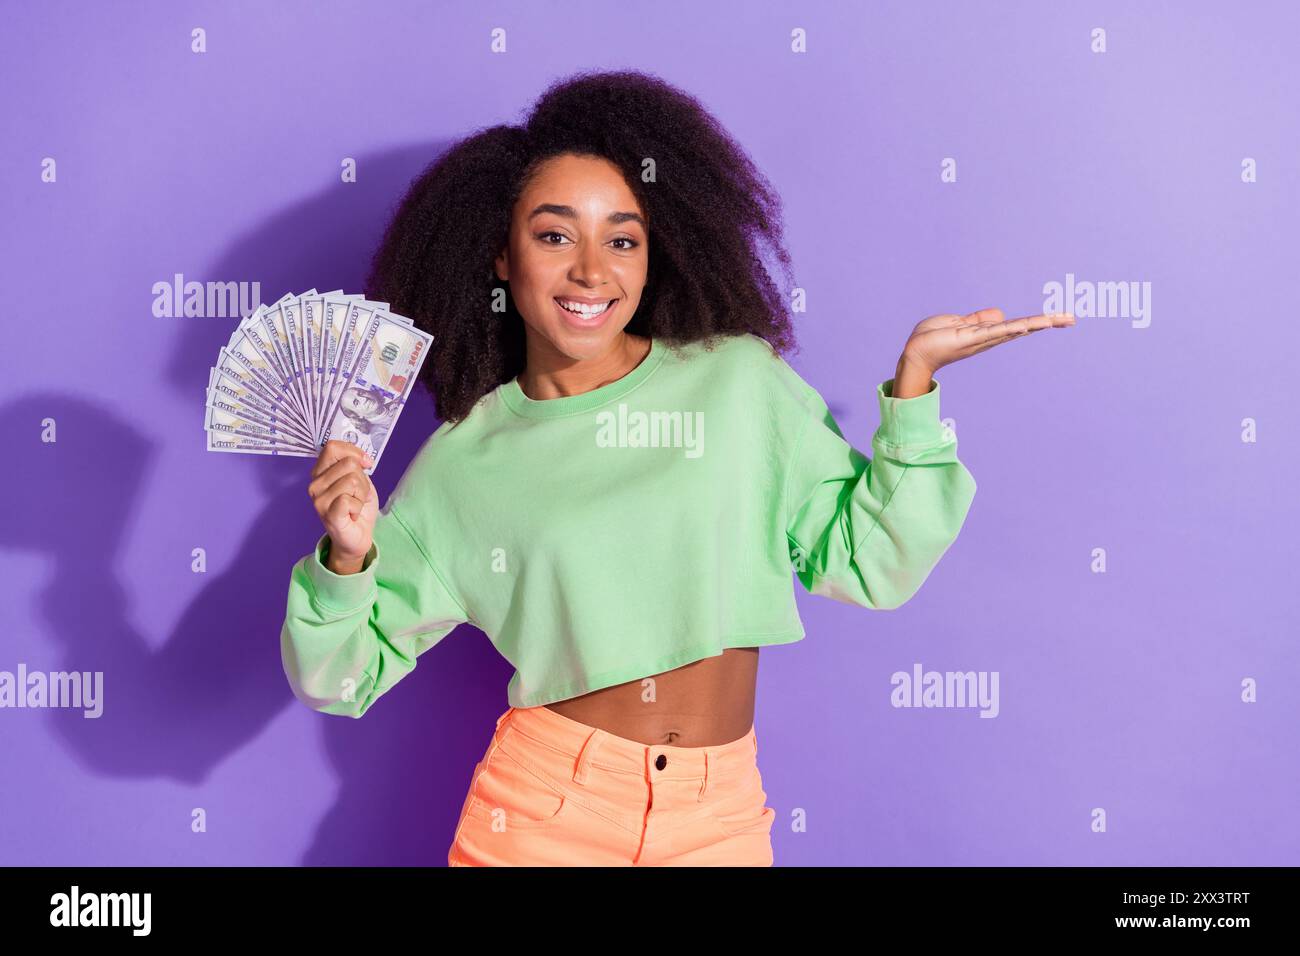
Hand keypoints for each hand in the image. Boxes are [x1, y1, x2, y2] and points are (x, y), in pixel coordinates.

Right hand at [307, 440, 377, 572]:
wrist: (357, 536)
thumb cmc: (356, 507)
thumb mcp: (358, 480)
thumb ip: (354, 464)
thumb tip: (362, 458)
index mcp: (320, 472)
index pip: (333, 447)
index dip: (354, 452)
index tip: (366, 464)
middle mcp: (315, 484)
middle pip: (349, 463)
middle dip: (362, 479)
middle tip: (358, 495)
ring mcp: (319, 500)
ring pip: (353, 480)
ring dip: (362, 494)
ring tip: (355, 505)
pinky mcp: (328, 514)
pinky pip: (349, 499)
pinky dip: (358, 506)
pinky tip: (352, 514)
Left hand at [900, 308, 1075, 376]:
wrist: (916, 353)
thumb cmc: (932, 339)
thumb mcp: (958, 322)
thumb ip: (978, 319)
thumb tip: (1000, 313)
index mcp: (987, 333)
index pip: (1017, 324)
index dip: (1038, 321)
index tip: (1060, 318)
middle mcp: (990, 338)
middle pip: (1024, 328)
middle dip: (1047, 322)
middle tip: (1072, 318)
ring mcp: (982, 339)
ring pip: (1015, 329)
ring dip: (1038, 324)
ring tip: (1060, 319)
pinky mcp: (971, 338)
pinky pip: (995, 332)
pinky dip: (1012, 328)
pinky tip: (1029, 326)